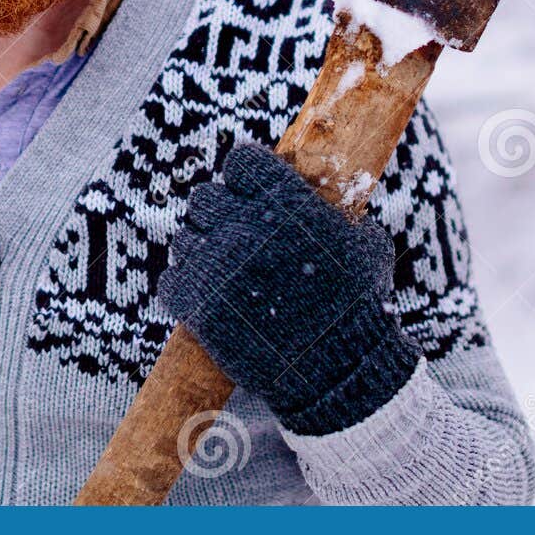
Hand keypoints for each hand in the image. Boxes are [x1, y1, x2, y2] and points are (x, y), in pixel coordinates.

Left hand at [158, 142, 422, 435]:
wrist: (341, 372)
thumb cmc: (360, 308)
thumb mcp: (364, 245)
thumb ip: (335, 212)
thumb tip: (325, 193)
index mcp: (285, 202)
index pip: (240, 162)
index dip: (246, 178)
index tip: (252, 193)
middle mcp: (245, 227)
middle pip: (204, 197)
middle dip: (219, 214)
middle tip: (235, 236)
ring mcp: (216, 266)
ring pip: (185, 238)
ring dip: (202, 253)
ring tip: (224, 273)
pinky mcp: (197, 307)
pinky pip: (170, 281)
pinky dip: (185, 289)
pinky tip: (206, 298)